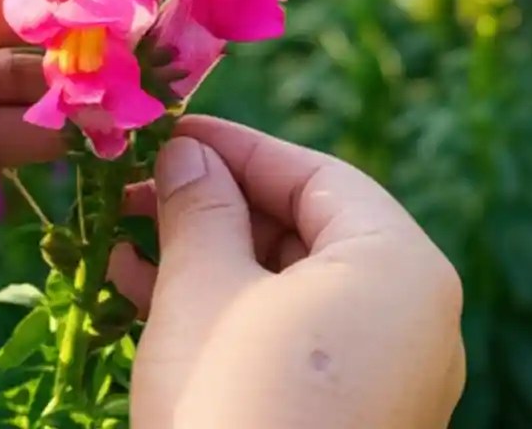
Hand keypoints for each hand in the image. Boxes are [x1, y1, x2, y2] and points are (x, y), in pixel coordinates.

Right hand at [114, 117, 464, 428]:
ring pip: (287, 287)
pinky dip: (225, 313)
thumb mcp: (204, 290)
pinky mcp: (349, 416)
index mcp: (399, 268)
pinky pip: (287, 339)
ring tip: (121, 243)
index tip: (166, 131)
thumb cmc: (233, 404)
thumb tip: (186, 151)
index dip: (234, 146)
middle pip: (304, 229)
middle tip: (132, 191)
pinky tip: (146, 298)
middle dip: (210, 206)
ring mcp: (385, 375)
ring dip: (204, 261)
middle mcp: (410, 318)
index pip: (316, 174)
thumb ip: (196, 206)